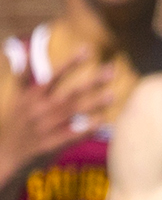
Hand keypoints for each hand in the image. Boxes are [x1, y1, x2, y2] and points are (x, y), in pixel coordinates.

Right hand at [0, 50, 114, 182]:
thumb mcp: (17, 96)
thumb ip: (23, 74)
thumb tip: (21, 49)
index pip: (54, 75)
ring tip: (112, 95)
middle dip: (90, 82)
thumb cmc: (14, 119)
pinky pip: (71, 135)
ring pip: (72, 113)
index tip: (87, 49)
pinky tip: (102, 122)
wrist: (4, 151)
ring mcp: (46, 126)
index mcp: (32, 96)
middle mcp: (40, 109)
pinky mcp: (50, 144)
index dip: (70, 62)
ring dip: (93, 103)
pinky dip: (86, 129)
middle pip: (69, 93)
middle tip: (111, 70)